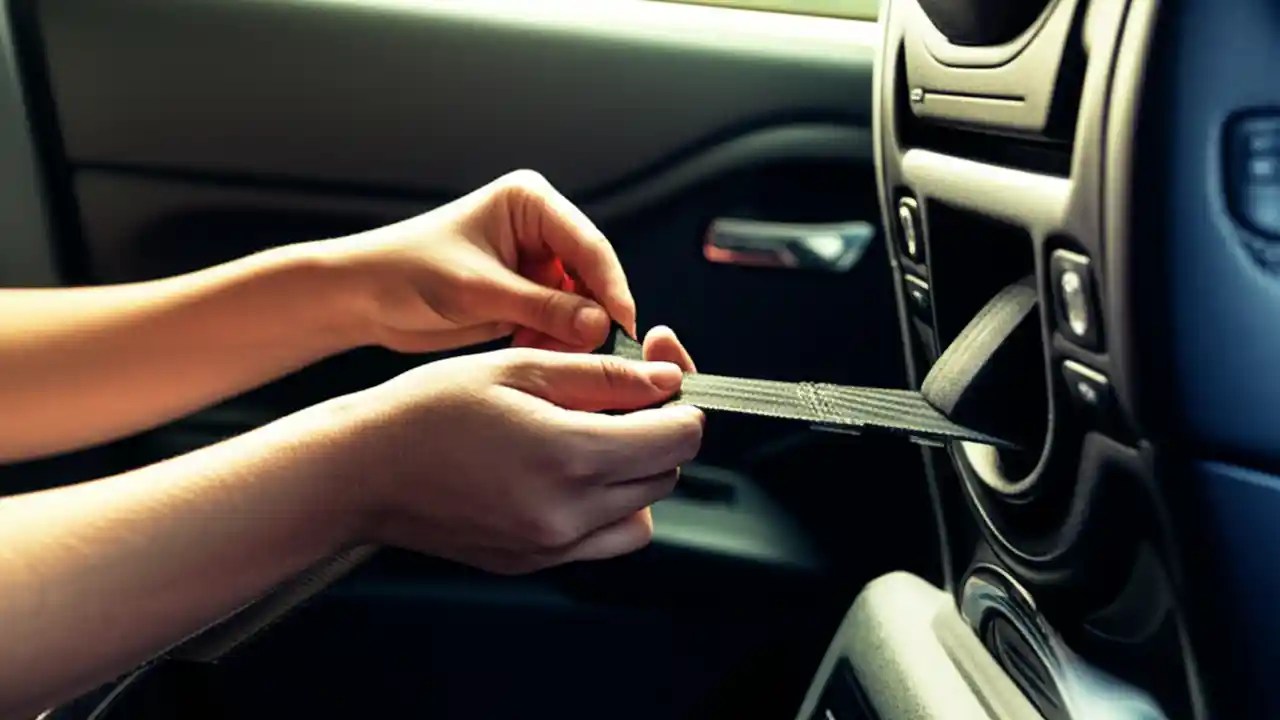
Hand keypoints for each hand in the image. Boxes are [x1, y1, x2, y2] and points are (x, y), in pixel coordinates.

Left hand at [321, 170, 635, 353]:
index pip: (589, 245)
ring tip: (541, 352)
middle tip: (585, 352)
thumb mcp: (481, 292)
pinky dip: (551, 340)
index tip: (624, 328)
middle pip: (591, 275)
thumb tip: (602, 325)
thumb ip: (545, 308)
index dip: (611, 289)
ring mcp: (533, 261)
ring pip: (579, 303)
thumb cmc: (407, 274)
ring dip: (569, 333)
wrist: (361, 296)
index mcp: (529, 201)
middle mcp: (538, 226)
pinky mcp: (524, 292)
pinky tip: (528, 351)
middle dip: (589, 316)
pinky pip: (558, 320)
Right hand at [327, 341, 701, 574]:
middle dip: (655, 431)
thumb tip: (667, 382)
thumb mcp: (517, 367)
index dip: (680, 402)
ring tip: (585, 437)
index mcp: (568, 456)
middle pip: (664, 474)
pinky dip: (605, 507)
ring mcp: (551, 546)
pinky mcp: (534, 563)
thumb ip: (602, 377)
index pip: (678, 439)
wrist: (361, 472)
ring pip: (642, 511)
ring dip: (633, 473)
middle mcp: (567, 513)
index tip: (659, 380)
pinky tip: (563, 472)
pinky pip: (603, 539)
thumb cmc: (426, 410)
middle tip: (613, 399)